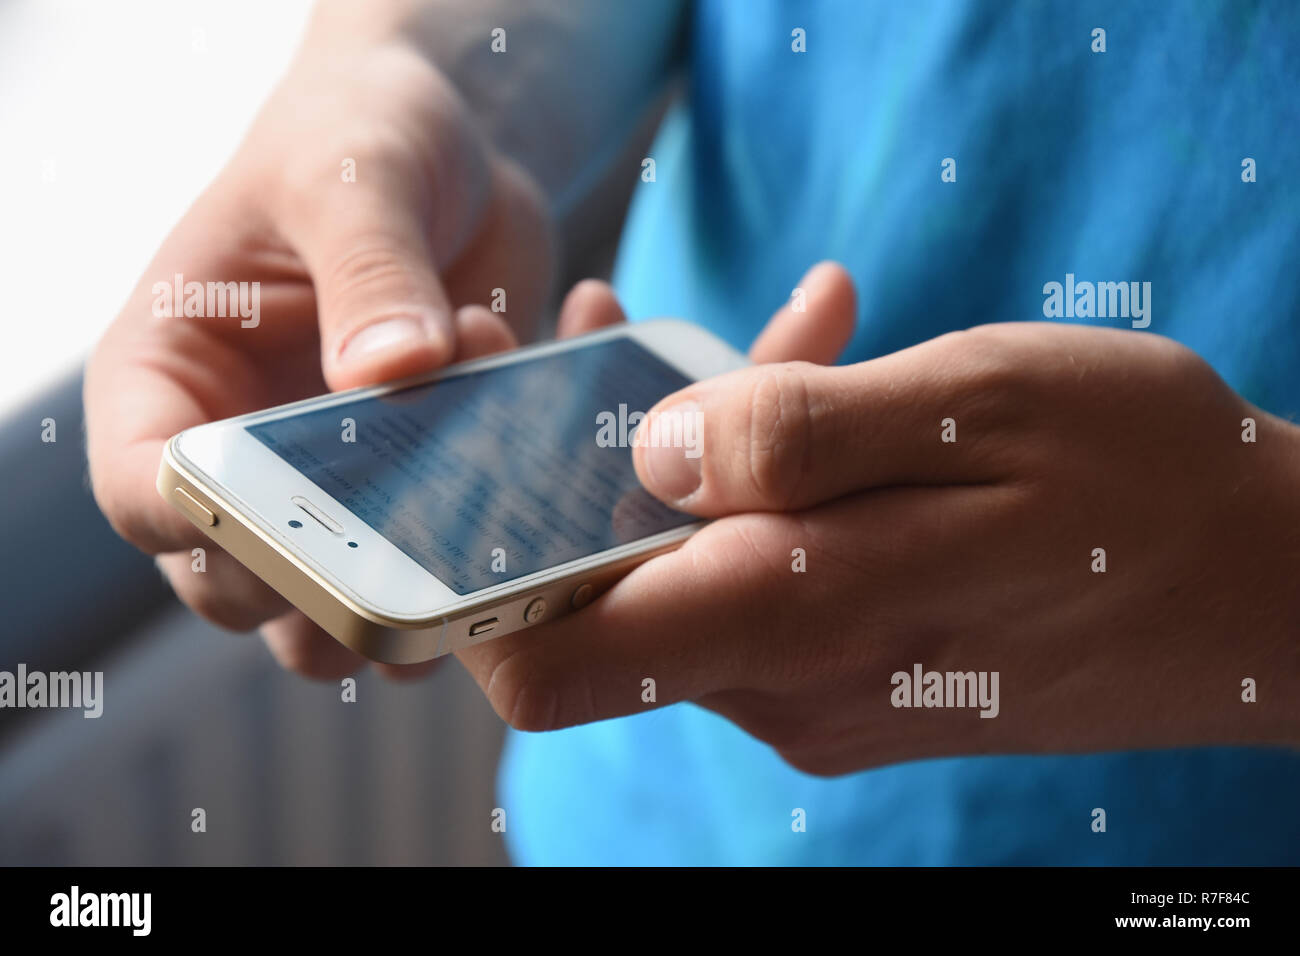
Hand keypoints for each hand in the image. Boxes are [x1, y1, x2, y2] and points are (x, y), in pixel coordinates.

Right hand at [86, 33, 553, 678]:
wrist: (455, 152)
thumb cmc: (362, 137)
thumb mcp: (355, 177)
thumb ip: (369, 268)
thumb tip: (391, 369)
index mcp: (174, 371)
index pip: (142, 489)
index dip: (201, 528)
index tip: (293, 520)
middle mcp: (240, 447)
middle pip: (241, 586)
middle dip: (326, 584)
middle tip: (419, 534)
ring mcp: (330, 483)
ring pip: (342, 611)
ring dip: (416, 590)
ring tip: (486, 490)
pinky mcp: (419, 491)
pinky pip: (444, 564)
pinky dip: (496, 548)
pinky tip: (547, 448)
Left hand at [458, 308, 1299, 772]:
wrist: (1259, 590)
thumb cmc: (1144, 485)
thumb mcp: (980, 411)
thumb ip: (799, 438)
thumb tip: (644, 452)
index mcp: (794, 621)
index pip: (546, 662)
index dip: (476, 562)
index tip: (481, 436)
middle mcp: (781, 683)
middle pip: (602, 586)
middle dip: (585, 448)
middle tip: (606, 319)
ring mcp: (812, 687)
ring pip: (683, 566)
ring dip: (695, 443)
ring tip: (781, 328)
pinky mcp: (844, 667)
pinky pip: (754, 571)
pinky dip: (759, 481)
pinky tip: (824, 381)